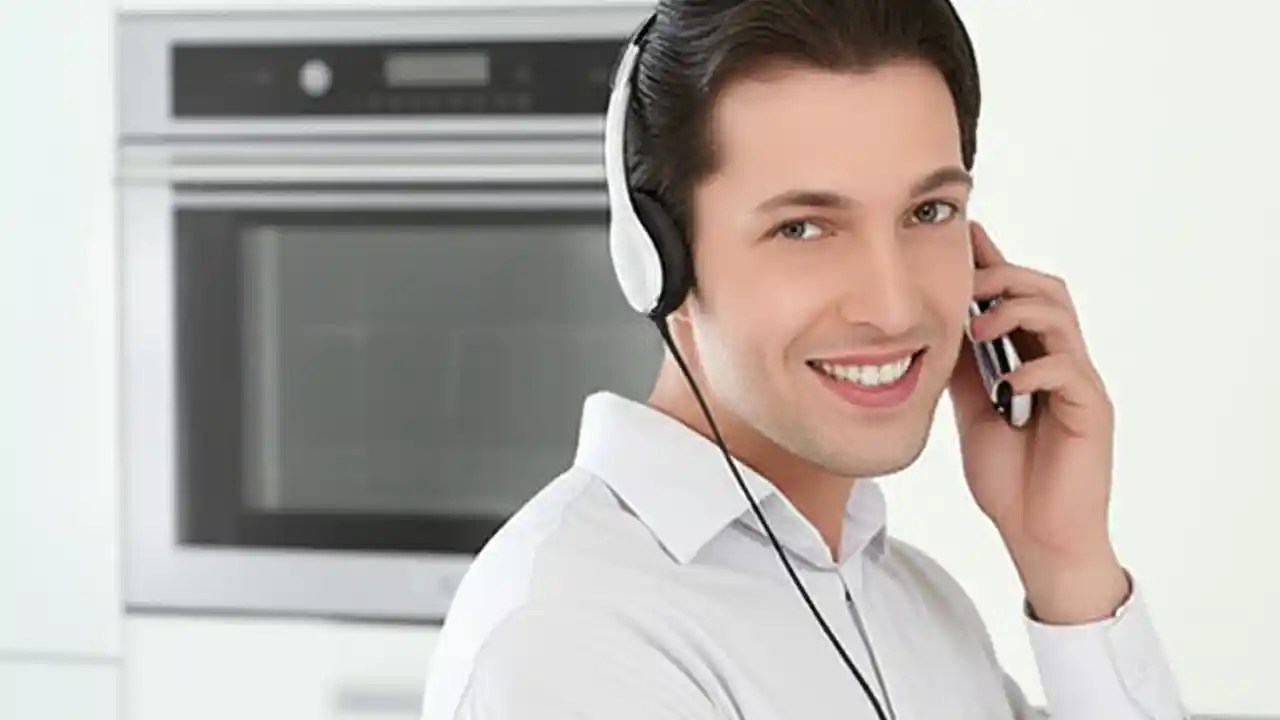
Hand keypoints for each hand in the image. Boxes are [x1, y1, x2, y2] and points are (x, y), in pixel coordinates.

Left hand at [947, 220, 1128, 623]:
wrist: (1037, 535)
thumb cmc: (1008, 476)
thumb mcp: (970, 410)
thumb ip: (962, 369)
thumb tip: (933, 326)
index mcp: (1030, 356)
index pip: (1017, 294)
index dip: (993, 263)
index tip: (961, 237)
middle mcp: (1060, 362)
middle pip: (1047, 290)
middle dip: (1005, 277)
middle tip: (967, 286)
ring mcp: (1079, 384)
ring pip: (1061, 318)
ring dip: (1017, 311)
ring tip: (981, 328)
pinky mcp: (1092, 412)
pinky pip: (1069, 371)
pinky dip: (1034, 369)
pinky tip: (1006, 386)